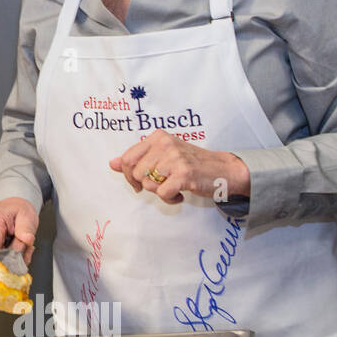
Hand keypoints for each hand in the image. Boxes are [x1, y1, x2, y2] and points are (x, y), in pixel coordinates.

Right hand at [0, 197, 38, 265]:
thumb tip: (27, 240)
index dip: (6, 259)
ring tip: (21, 246)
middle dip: (12, 258)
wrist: (13, 207)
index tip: (20, 258)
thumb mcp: (28, 217)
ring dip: (11, 258)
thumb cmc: (19, 211)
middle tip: (25, 248)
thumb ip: (26, 230)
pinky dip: (8, 256)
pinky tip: (14, 247)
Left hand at [108, 130, 250, 204]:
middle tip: (160, 186)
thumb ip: (138, 159)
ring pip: (148, 184)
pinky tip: (180, 194)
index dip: (129, 175)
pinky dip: (170, 199)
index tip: (139, 183)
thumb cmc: (191, 164)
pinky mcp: (184, 174)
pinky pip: (162, 193)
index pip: (127, 159)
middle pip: (136, 173)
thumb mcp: (163, 156)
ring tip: (173, 187)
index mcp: (157, 137)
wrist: (223, 169)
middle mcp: (165, 144)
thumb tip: (112, 164)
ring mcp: (175, 158)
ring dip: (159, 192)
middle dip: (145, 185)